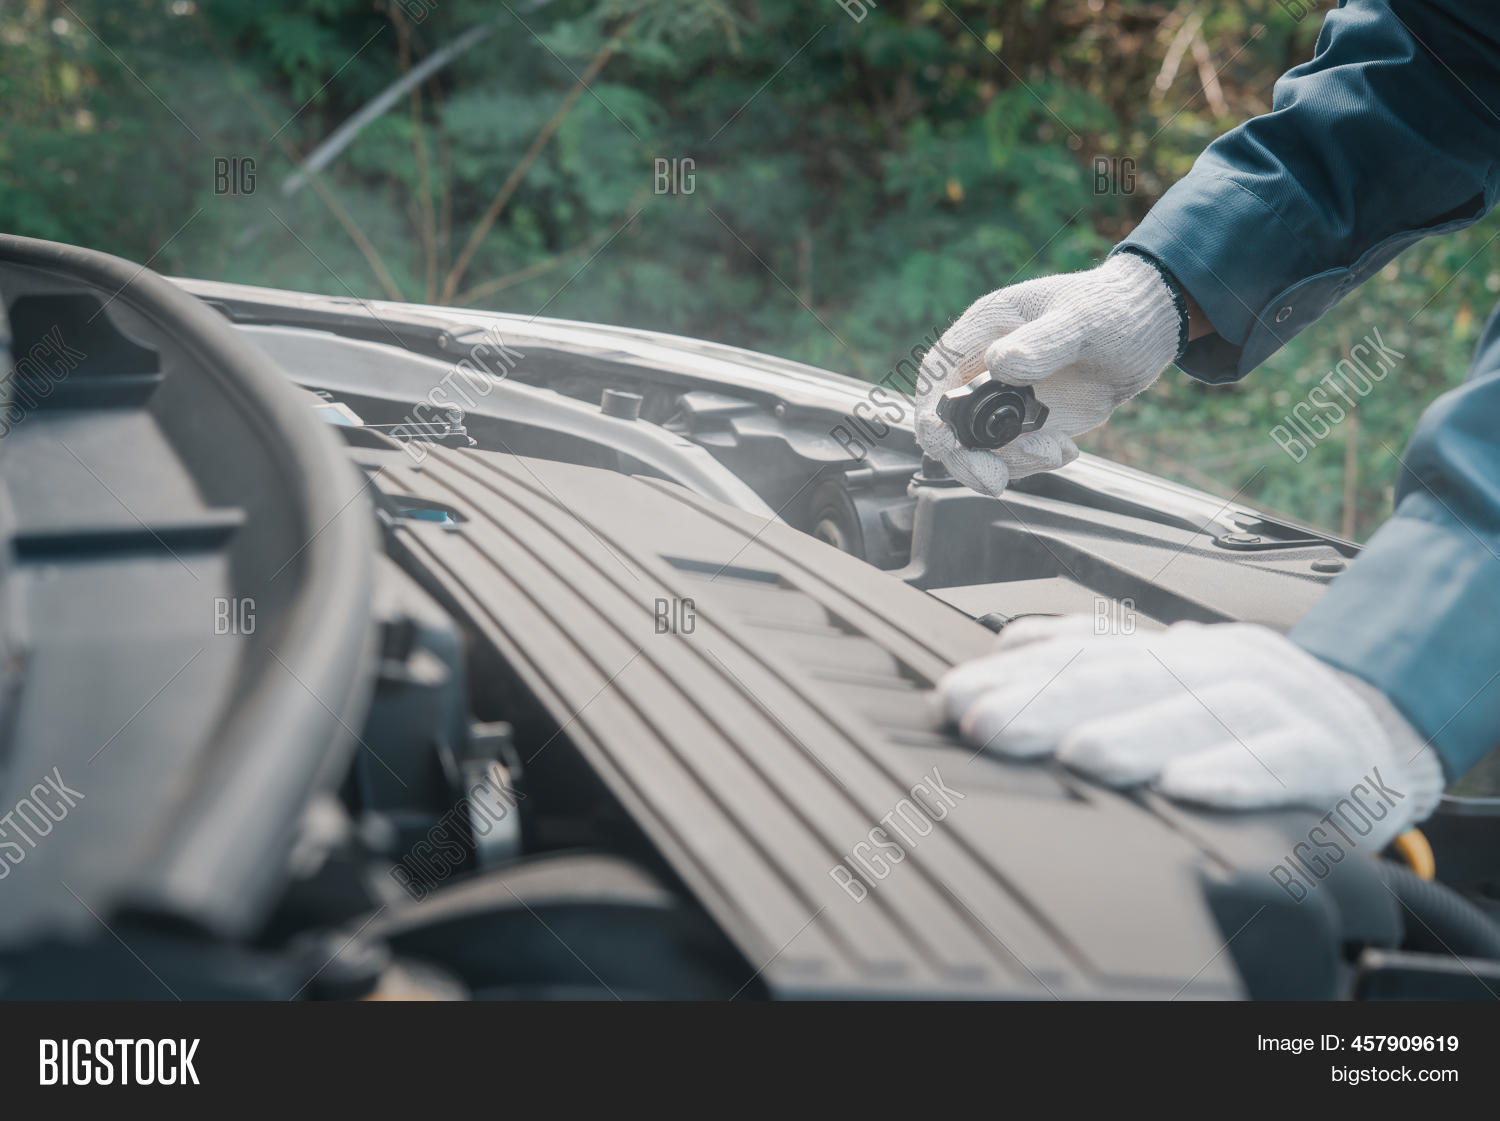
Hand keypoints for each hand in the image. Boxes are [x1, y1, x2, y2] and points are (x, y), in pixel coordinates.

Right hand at [915, 251, 1182, 495]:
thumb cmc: (1112, 310)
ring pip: (980, 448)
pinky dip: (1034, 463)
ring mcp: (1004, 399)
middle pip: (949, 423)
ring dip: (1011, 463)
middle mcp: (984, 368)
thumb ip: (1042, 343)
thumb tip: (998, 364)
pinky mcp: (1028, 424)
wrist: (1147, 332)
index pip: (937, 375)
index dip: (930, 410)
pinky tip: (1066, 451)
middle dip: (966, 457)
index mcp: (984, 331)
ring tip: (1057, 451)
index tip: (942, 439)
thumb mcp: (1082, 321)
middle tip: (993, 480)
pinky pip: (1014, 457)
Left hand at [938, 617, 1445, 848]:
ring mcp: (1277, 704)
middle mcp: (1216, 665)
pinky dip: (1236, 773)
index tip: (953, 700)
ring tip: (1078, 756)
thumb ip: (1097, 657)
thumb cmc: (1255, 711)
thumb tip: (1010, 642)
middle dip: (1048, 702)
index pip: (1081, 657)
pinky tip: (1188, 789)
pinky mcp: (1331, 754)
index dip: (1014, 678)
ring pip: (1200, 713)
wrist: (1374, 728)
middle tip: (986, 725)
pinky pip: (1282, 760)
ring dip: (1135, 734)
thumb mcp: (1173, 674)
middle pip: (1126, 679)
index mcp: (1171, 651)